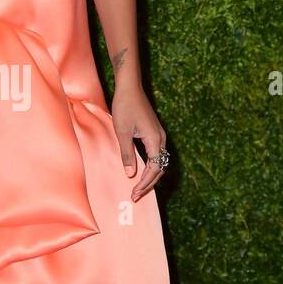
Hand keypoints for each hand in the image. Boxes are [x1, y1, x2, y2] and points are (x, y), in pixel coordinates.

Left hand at [111, 83, 167, 201]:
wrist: (129, 88)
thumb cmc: (125, 107)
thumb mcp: (122, 132)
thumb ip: (127, 154)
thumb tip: (130, 174)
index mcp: (155, 139)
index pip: (155, 168)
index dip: (145, 183)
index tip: (134, 193)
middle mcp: (161, 139)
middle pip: (160, 168)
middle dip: (149, 184)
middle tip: (135, 195)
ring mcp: (159, 136)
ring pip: (159, 162)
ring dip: (150, 177)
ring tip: (138, 188)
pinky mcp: (154, 134)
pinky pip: (155, 155)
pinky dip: (149, 167)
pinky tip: (140, 172)